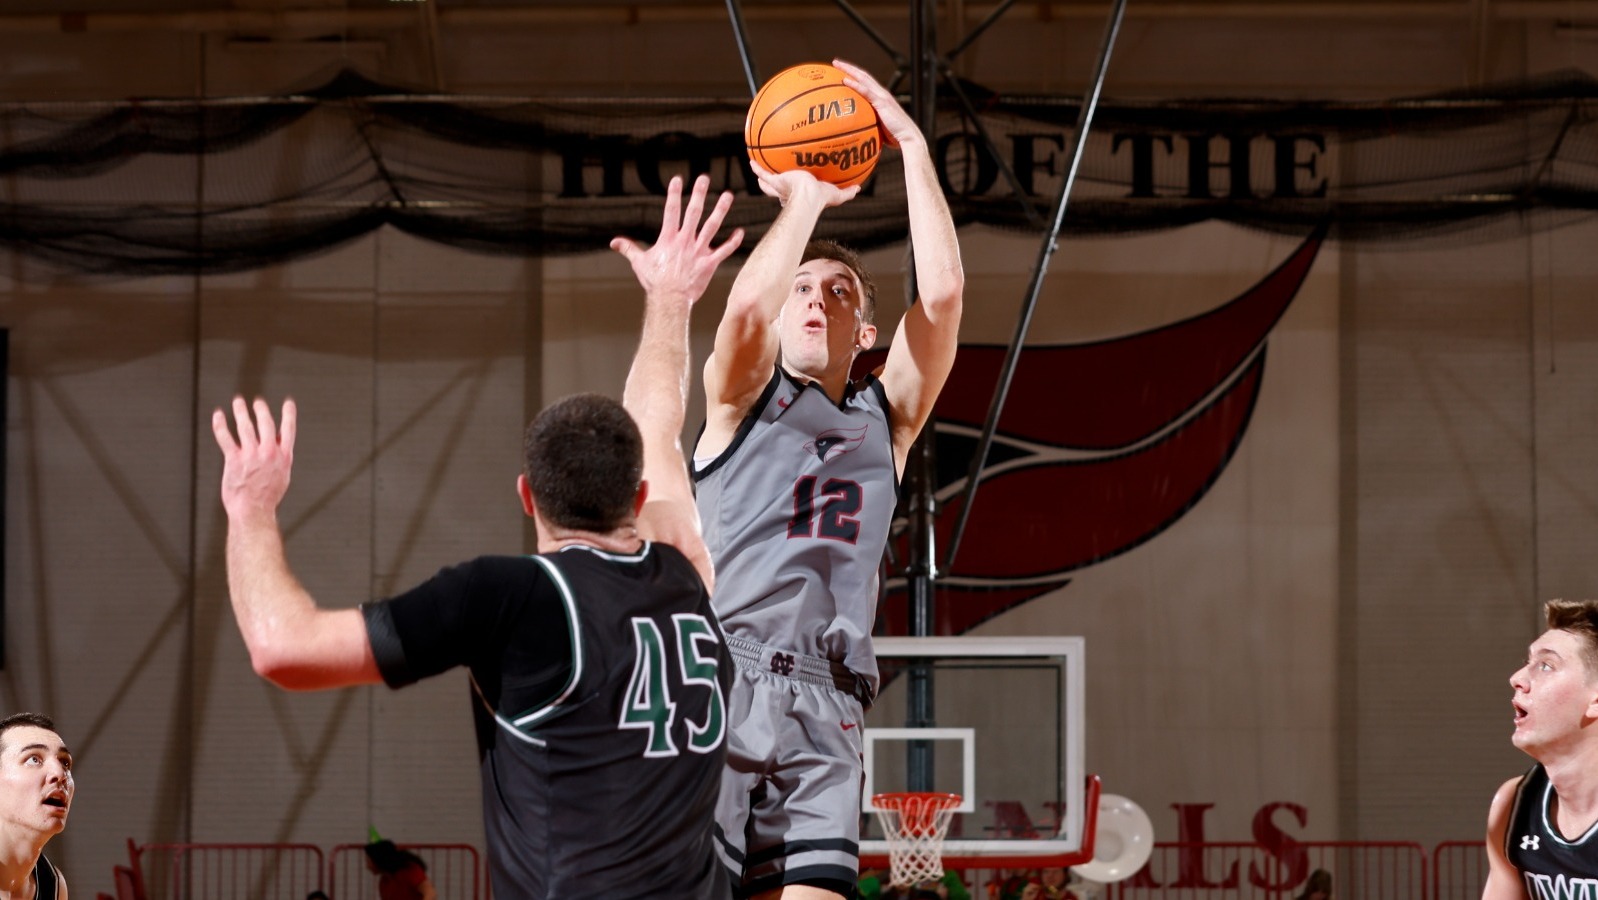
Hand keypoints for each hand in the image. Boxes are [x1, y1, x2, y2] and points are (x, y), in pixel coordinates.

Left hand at [212, 396, 296, 524]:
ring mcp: (251, 455)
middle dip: (261, 410)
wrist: (253, 512)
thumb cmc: (267, 498)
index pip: (289, 430)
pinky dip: (220, 424)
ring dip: (241, 411)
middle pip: (266, 423)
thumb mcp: (282, 477)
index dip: (289, 414)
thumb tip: (277, 442)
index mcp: (284, 457)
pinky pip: (225, 437)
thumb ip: (280, 458)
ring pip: (245, 426)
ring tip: (238, 402)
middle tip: (257, 402)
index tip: (288, 403)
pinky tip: (218, 415)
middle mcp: (269, 453)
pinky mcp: (234, 460)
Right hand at [610, 174, 742, 304]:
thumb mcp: (640, 263)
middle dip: (699, 194)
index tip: (678, 179)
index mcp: (668, 238)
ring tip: (728, 195)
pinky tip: (740, 231)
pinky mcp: (709, 264)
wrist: (669, 300)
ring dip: (721, 210)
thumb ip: (629, 249)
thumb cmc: (654, 282)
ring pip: (712, 226)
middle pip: (693, 213)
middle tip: (704, 178)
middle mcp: (685, 241)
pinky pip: (724, 251)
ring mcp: (699, 251)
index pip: (671, 211)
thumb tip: (614, 242)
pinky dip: (733, 242)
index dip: (674, 194)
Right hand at [749, 160, 860, 208]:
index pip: (793, 196)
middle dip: (773, 186)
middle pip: (777, 191)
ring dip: (762, 177)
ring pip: (767, 183)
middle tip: (771, 178)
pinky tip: (751, 160)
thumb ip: (847, 192)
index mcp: (798, 197)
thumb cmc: (821, 199)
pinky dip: (757, 168)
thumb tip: (859, 188)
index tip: (792, 188)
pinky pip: (763, 173)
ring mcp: (779, 186)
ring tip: (757, 167)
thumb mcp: (837, 195)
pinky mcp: (775, 180)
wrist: (808, 197)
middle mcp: (787, 193)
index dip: (791, 194)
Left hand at [833, 58, 917, 149]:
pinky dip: (855, 85)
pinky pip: (866, 91)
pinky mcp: (882, 102)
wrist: (908, 138)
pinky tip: (844, 81)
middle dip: (849, 67)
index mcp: (882, 97)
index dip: (855, 75)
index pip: (867, 82)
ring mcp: (882, 96)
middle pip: (863, 75)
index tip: (842, 71)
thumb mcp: (880, 128)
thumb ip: (870, 125)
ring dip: (849, 70)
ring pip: (863, 78)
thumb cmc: (895, 137)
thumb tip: (858, 132)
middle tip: (835, 62)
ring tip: (836, 64)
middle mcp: (882, 93)